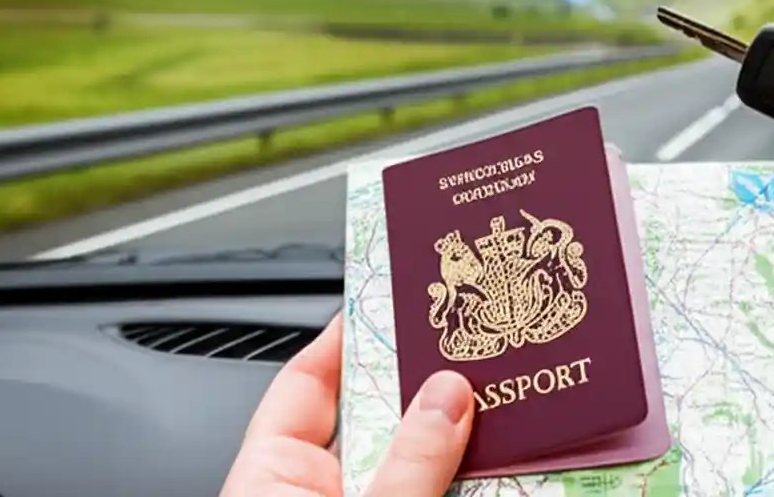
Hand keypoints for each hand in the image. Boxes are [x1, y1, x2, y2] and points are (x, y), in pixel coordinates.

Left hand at [220, 315, 475, 495]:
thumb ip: (406, 465)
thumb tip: (449, 396)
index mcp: (271, 478)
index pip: (306, 381)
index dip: (350, 334)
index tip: (394, 295)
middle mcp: (314, 494)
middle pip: (375, 418)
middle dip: (423, 387)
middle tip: (471, 351)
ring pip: (414, 460)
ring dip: (455, 439)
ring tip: (499, 410)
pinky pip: (436, 491)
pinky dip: (467, 478)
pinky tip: (502, 461)